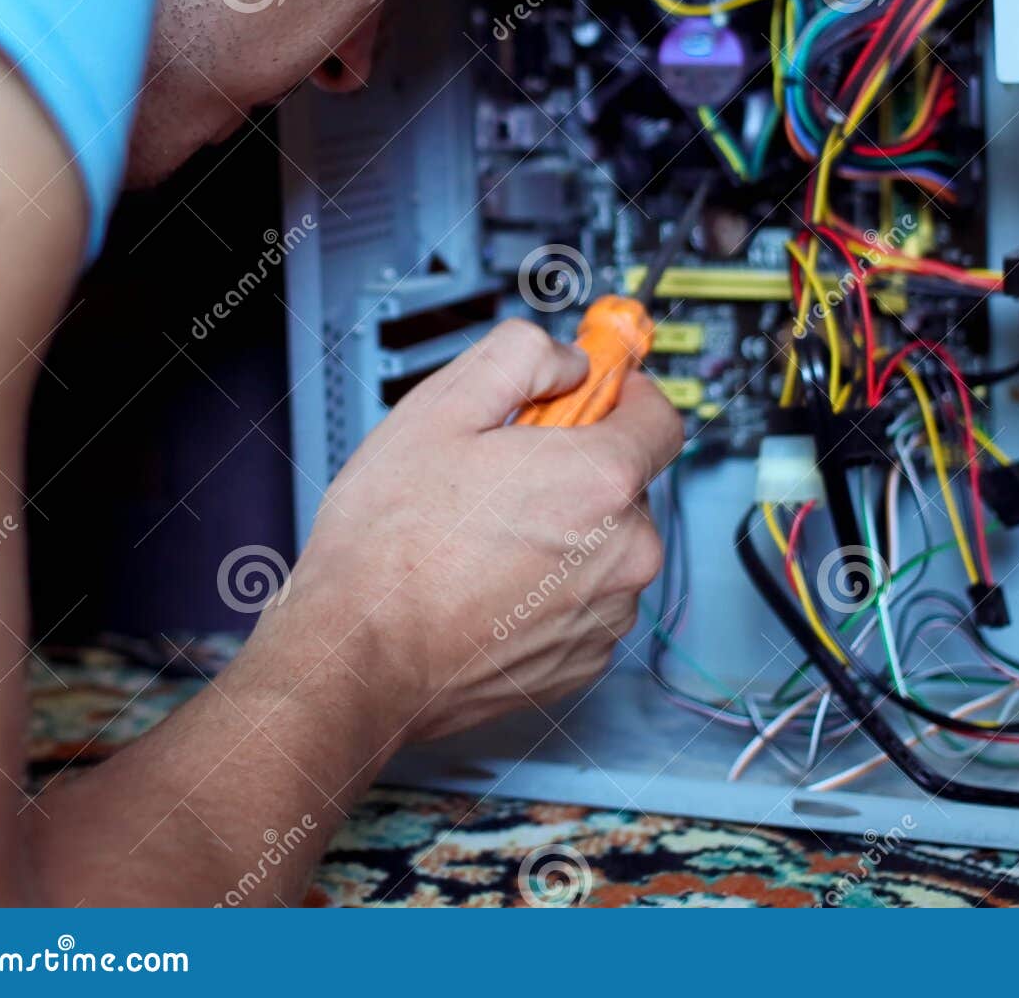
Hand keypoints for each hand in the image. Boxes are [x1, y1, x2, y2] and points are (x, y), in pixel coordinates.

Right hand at [278, 319, 682, 748]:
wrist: (357, 661)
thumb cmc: (388, 548)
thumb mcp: (441, 407)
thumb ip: (522, 357)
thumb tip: (568, 361)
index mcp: (600, 482)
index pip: (661, 417)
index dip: (623, 395)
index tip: (592, 394)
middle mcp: (624, 553)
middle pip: (627, 482)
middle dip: (577, 466)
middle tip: (504, 472)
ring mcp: (607, 615)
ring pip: (607, 544)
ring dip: (566, 530)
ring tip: (484, 537)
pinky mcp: (585, 661)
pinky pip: (588, 599)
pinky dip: (553, 586)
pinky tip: (490, 583)